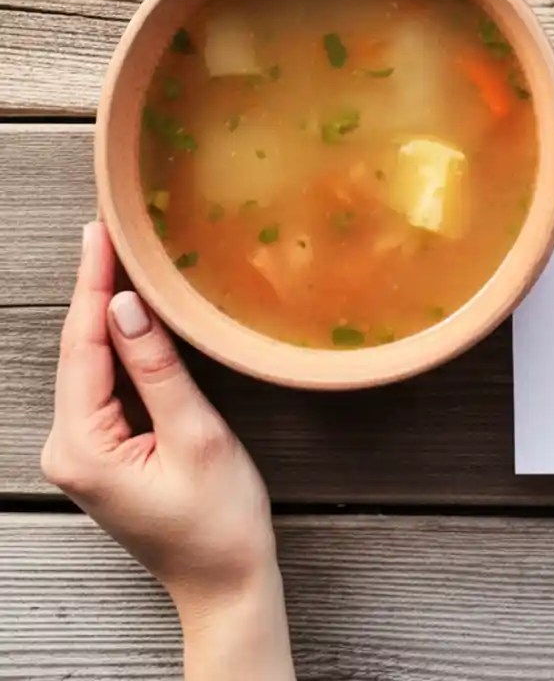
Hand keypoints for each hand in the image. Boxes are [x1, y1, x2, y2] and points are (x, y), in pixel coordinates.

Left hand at [41, 222, 293, 680]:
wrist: (224, 584)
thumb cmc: (219, 523)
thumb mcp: (198, 437)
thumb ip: (158, 370)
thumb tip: (129, 307)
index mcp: (82, 446)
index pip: (84, 347)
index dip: (94, 285)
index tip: (99, 233)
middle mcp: (67, 448)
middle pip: (80, 353)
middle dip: (96, 292)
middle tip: (110, 232)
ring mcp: (82, 454)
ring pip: (91, 369)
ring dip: (107, 318)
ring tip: (119, 260)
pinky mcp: (102, 456)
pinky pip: (105, 390)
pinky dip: (118, 352)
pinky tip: (130, 320)